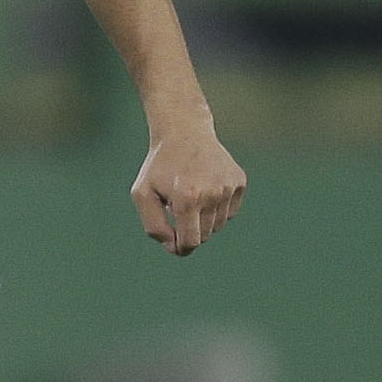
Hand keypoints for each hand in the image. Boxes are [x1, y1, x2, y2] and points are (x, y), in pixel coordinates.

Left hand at [131, 125, 246, 255]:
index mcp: (187, 198)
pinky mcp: (239, 181)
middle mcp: (213, 193)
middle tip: (176, 208)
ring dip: (203, 219)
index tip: (174, 246)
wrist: (183, 133)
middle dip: (190, 230)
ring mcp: (229, 187)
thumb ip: (154, 226)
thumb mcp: (142, 194)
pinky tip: (205, 189)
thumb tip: (174, 248)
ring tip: (190, 195)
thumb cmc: (159, 167)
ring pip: (218, 225)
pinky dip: (216, 209)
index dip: (181, 248)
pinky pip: (230, 212)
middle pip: (205, 235)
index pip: (191, 241)